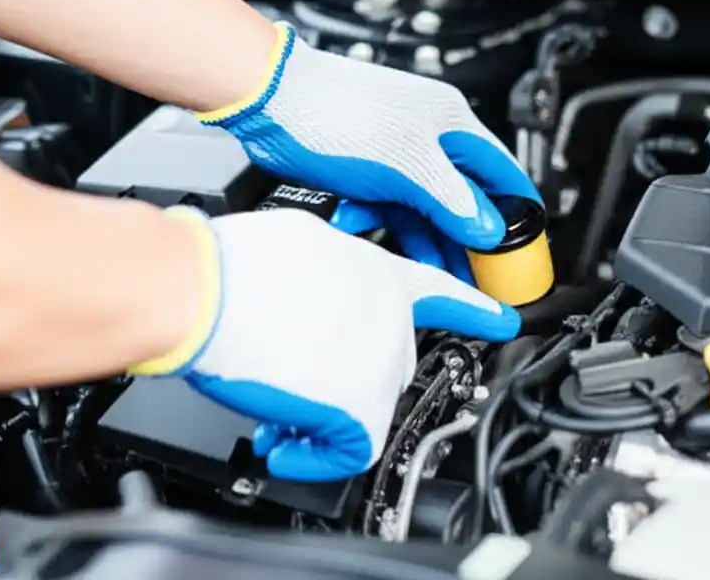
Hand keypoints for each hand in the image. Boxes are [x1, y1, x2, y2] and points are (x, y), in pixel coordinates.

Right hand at [131, 206, 519, 481]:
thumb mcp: (297, 251)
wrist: (207, 290)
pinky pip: (351, 450)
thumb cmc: (234, 269)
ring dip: (322, 418)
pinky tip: (288, 444)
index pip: (439, 292)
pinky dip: (316, 457)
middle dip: (341, 386)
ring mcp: (384, 361)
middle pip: (385, 367)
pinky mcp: (364, 404)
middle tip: (298, 390)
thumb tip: (309, 308)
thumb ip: (323, 279)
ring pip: (364, 408)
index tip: (503, 320)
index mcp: (378, 272)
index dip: (472, 309)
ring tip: (277, 410)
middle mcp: (392, 316)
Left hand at [198, 23, 539, 250]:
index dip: (518, 210)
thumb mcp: (407, 164)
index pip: (502, 171)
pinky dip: (384, 228)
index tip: (525, 248)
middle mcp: (428, 138)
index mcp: (451, 123)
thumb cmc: (335, 111)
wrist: (269, 99)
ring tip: (439, 278)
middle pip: (464, 198)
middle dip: (471, 239)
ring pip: (426, 209)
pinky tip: (372, 241)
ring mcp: (396, 154)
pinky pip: (389, 209)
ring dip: (429, 242)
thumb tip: (487, 229)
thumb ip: (451, 200)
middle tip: (480, 276)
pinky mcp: (366, 171)